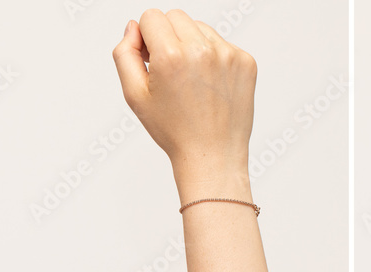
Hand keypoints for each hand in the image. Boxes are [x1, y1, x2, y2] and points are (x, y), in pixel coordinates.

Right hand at [112, 9, 255, 188]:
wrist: (213, 156)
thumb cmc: (174, 131)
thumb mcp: (135, 95)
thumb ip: (124, 53)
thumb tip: (134, 27)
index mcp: (171, 56)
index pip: (151, 16)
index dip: (147, 38)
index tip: (152, 61)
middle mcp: (202, 50)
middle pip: (176, 16)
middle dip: (168, 37)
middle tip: (171, 70)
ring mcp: (228, 55)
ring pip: (200, 27)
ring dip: (192, 45)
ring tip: (192, 81)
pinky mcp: (246, 62)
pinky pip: (222, 43)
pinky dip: (213, 57)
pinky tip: (210, 85)